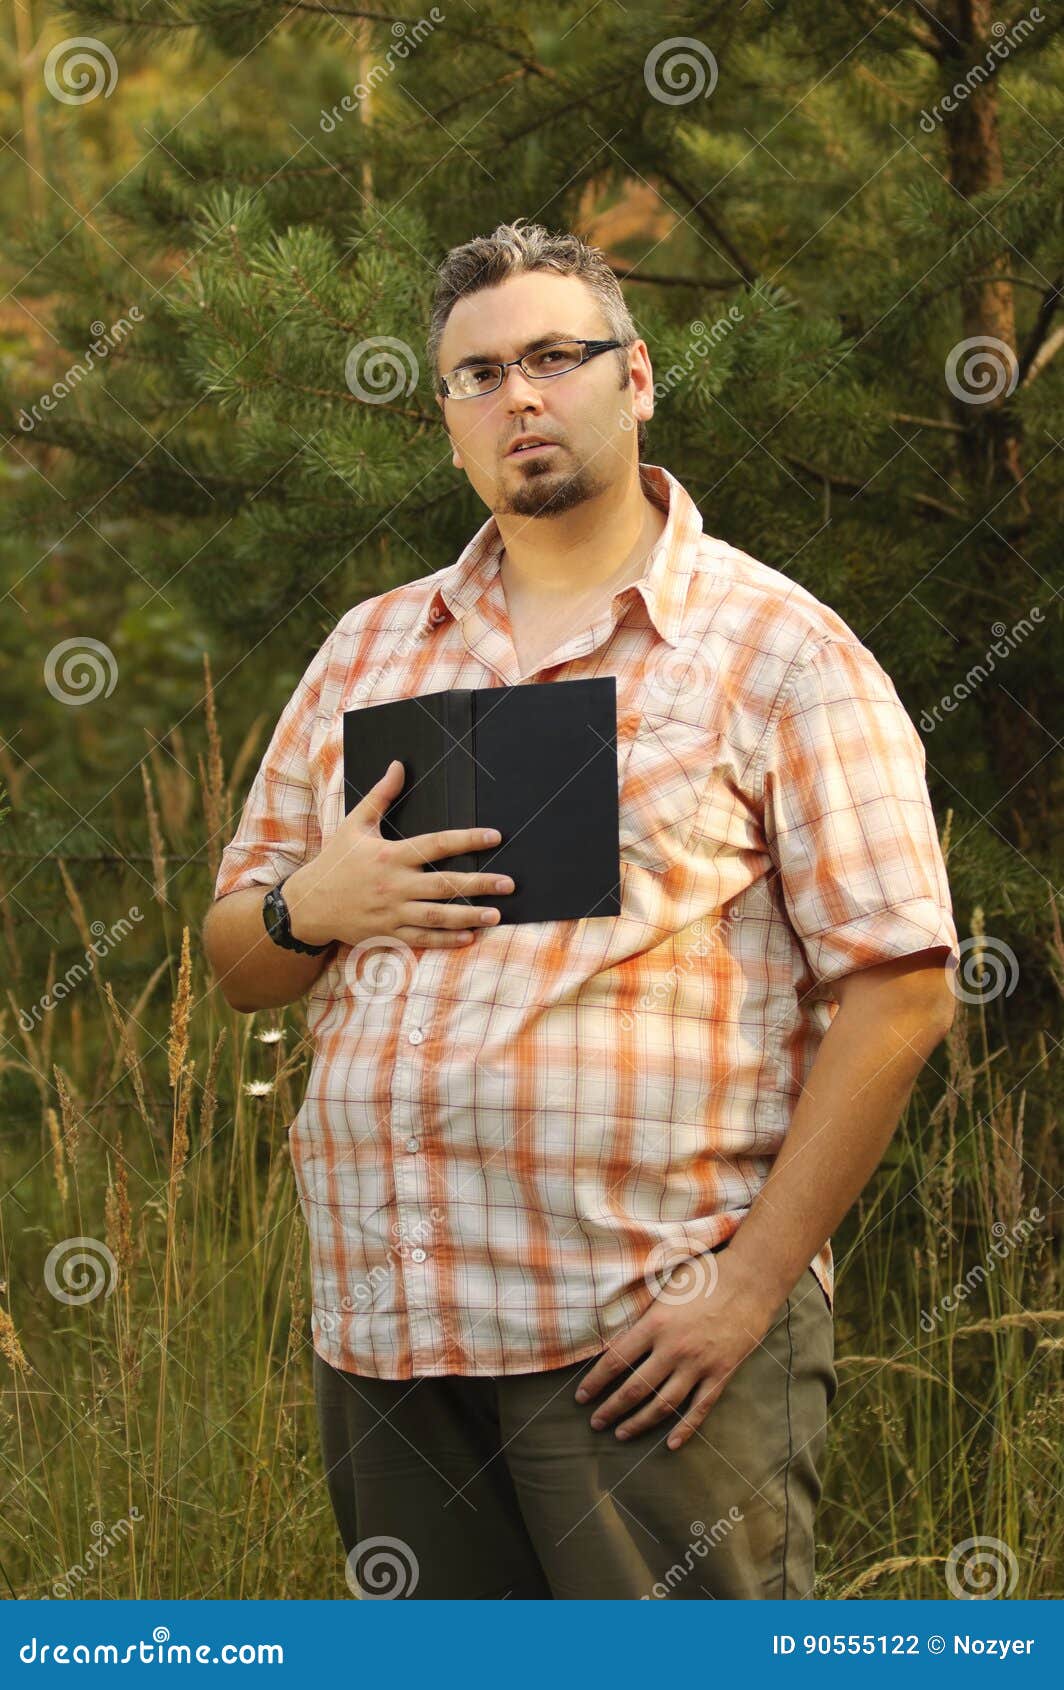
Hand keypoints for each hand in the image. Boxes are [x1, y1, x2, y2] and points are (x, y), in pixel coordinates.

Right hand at [283, 758, 514, 948]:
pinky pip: (422, 938)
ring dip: (469, 915)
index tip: (494, 837)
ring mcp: (392, 912)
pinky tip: (469, 936)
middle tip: (509, 884)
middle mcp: (395, 885)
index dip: (467, 840)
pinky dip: (446, 939)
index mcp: (390, 855)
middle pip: (444, 884)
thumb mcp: (355, 824)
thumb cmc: (336, 861)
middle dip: (479, 884)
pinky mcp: (388, 932)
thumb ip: (381, 796)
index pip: (437, 844)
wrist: (309, 904)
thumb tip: (398, 765)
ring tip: (497, 915)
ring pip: (437, 916)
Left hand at [572, 1251, 777, 1450]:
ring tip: (621, 1433)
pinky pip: (699, 1409)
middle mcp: (673, 1349)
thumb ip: (645, 1314)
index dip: (594, 1382)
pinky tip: (670, 1444)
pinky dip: (685, 1430)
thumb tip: (618, 1333)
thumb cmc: (706, 1275)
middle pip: (634, 1389)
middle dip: (610, 1408)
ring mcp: (699, 1365)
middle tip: (595, 1422)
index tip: (581, 1397)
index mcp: (655, 1324)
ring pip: (662, 1405)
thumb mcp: (666, 1287)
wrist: (751, 1279)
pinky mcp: (721, 1374)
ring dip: (639, 1423)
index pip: (615, 1361)